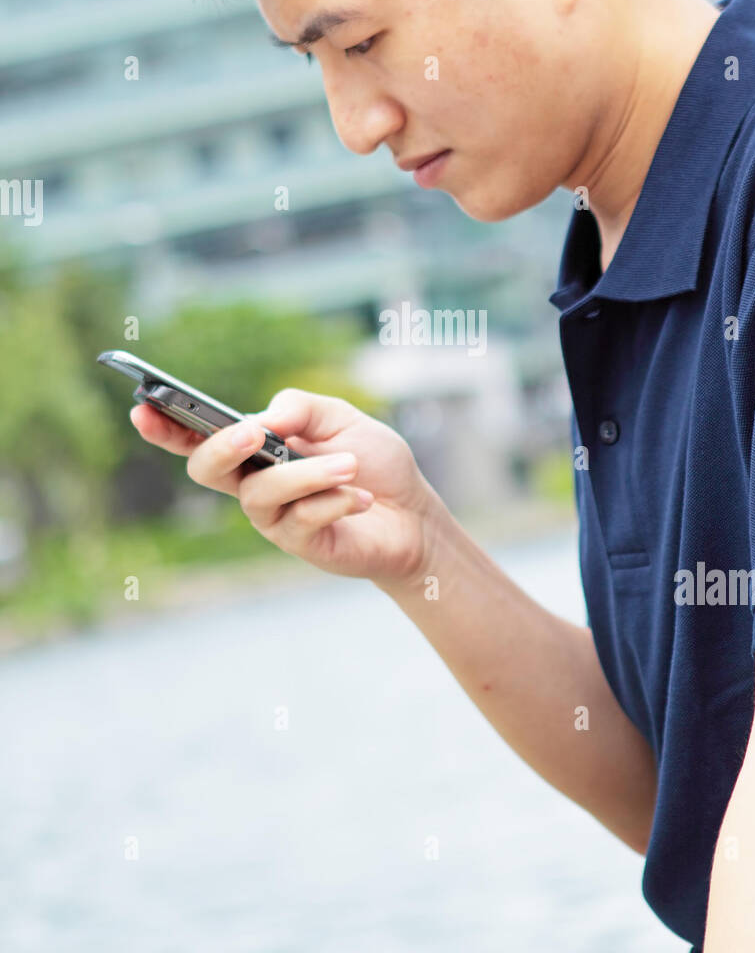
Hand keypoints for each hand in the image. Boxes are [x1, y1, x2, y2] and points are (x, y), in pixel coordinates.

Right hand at [129, 388, 439, 584]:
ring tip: (351, 464)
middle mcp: (253, 483)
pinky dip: (336, 499)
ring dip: (308, 474)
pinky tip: (362, 497)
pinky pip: (301, 518)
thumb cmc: (373, 462)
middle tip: (253, 433)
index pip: (199, 436)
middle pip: (205, 469)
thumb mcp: (340, 418)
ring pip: (262, 493)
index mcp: (255, 448)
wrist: (415, 514)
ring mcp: (272, 518)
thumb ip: (299, 408)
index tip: (141, 408)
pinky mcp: (298, 544)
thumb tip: (263, 418)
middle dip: (222, 448)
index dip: (165, 426)